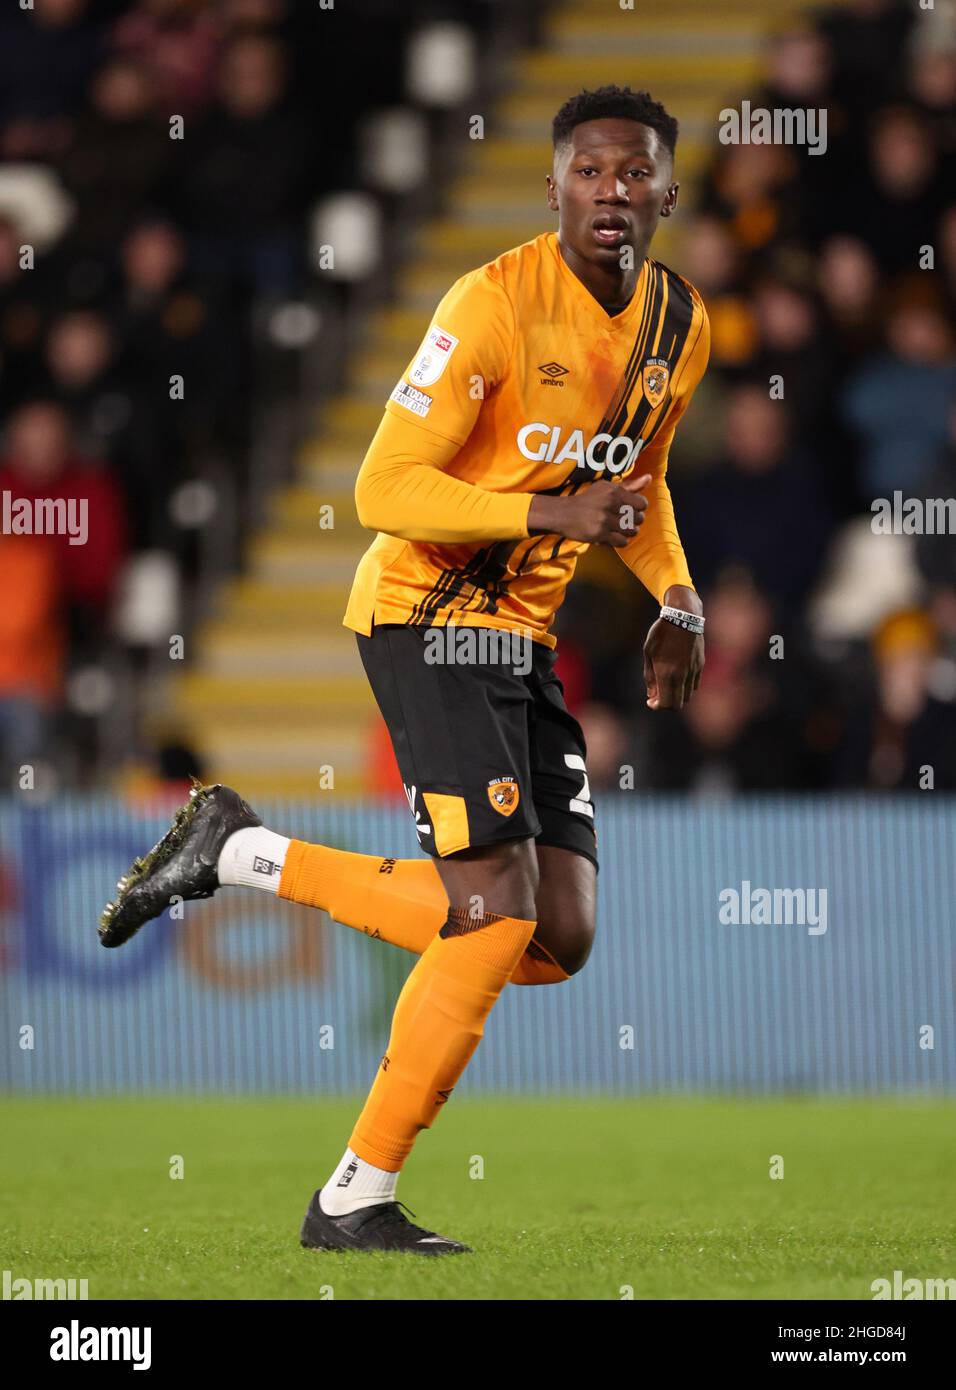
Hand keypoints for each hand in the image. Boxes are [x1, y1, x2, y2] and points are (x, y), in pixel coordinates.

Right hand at [528, 473, 651, 547]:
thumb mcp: (607, 488)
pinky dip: (619, 541)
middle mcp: (610, 504)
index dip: (639, 508)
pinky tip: (612, 536)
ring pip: (632, 531)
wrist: (563, 513)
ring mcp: (605, 520)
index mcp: (615, 491)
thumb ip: (630, 486)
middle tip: (624, 521)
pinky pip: (622, 542)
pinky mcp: (599, 534)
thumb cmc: (588, 500)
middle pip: (639, 518)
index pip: (642, 503)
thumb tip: (650, 478)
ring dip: (627, 532)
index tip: (630, 510)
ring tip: (619, 529)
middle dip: (634, 521)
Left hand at [644, 586, 703, 709]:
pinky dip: (686, 687)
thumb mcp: (648, 652)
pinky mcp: (700, 665)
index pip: (665, 703)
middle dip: (667, 705)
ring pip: (687, 696)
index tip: (650, 702)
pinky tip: (677, 677)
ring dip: (677, 695)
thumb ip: (649, 676)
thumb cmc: (661, 633)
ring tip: (667, 686)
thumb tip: (652, 695)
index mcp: (665, 672)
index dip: (656, 706)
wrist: (683, 616)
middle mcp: (681, 675)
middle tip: (658, 697)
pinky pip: (694, 685)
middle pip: (677, 704)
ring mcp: (693, 671)